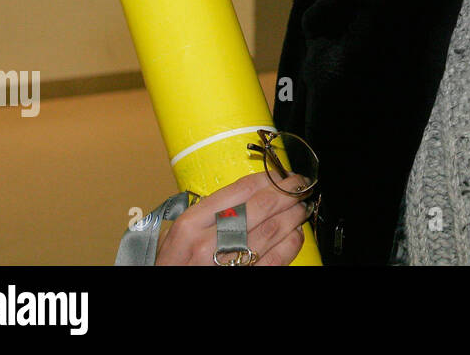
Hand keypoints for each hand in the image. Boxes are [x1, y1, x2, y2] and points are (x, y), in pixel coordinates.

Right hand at [154, 171, 310, 265]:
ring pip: (274, 228)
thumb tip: (252, 192)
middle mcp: (209, 242)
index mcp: (191, 224)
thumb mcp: (181, 236)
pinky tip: (295, 232)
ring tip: (302, 206)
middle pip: (262, 206)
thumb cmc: (177, 265)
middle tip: (301, 185)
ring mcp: (228, 263)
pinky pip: (278, 256)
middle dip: (288, 191)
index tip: (282, 173)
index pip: (241, 189)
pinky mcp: (247, 277)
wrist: (167, 295)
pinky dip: (292, 241)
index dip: (269, 178)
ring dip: (294, 213)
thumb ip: (210, 213)